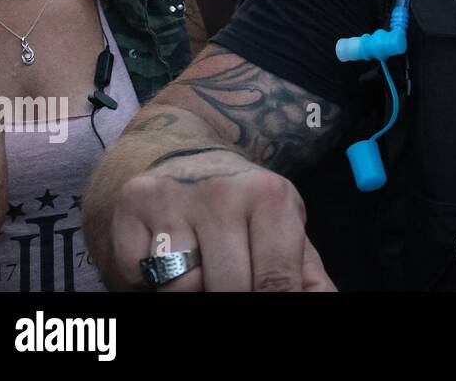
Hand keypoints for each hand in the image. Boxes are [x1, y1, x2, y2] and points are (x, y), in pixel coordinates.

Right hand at [105, 149, 335, 291]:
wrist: (184, 153)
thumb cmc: (242, 205)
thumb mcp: (281, 227)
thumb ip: (302, 272)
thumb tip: (322, 301)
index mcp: (271, 196)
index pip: (275, 280)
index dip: (273, 303)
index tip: (268, 302)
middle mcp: (222, 191)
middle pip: (228, 289)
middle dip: (233, 297)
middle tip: (232, 281)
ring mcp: (175, 196)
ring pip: (181, 287)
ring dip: (191, 290)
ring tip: (202, 265)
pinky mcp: (133, 203)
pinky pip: (140, 273)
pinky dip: (151, 278)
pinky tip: (167, 253)